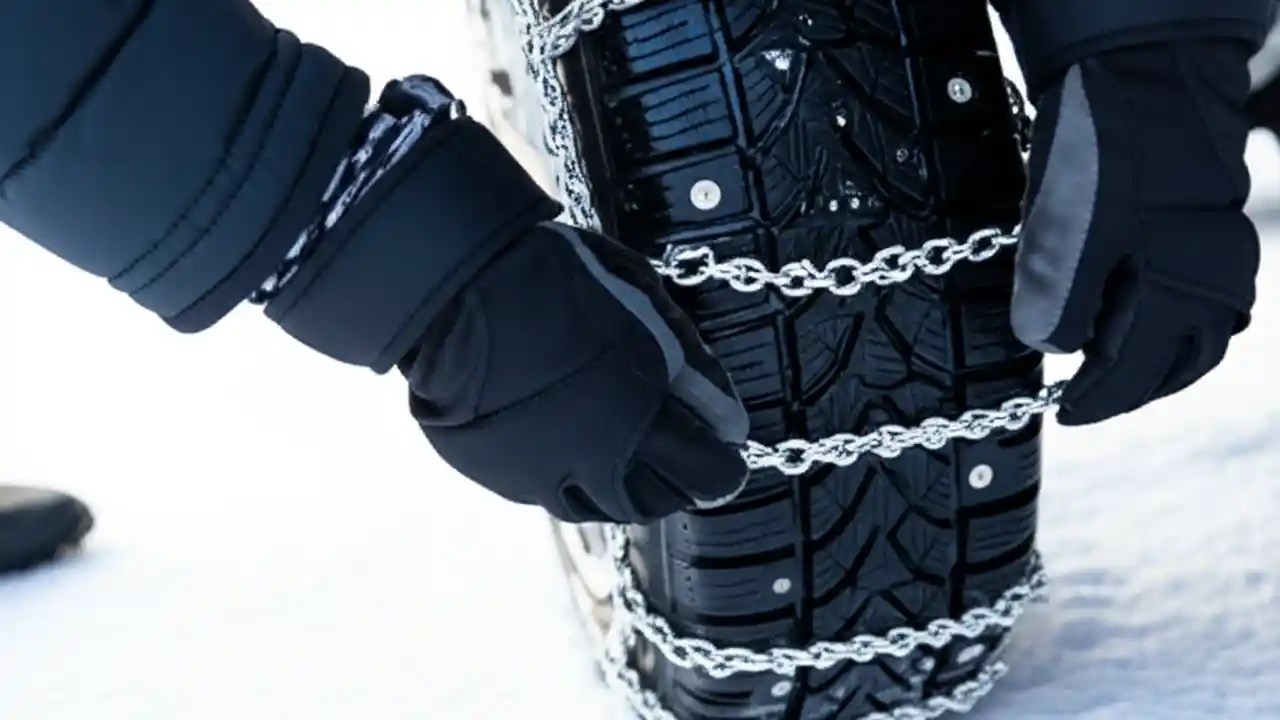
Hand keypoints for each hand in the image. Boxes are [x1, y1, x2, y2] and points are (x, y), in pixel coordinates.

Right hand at [401, 222, 749, 522]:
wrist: (452, 281)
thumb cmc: (557, 278)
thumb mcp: (643, 304)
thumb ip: (693, 369)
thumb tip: (728, 421)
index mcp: (638, 419)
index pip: (708, 477)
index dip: (722, 466)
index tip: (721, 449)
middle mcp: (590, 462)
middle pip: (655, 503)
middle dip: (674, 480)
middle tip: (673, 444)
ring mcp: (538, 473)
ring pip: (597, 506)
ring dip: (620, 483)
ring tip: (617, 439)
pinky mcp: (498, 473)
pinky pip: (545, 489)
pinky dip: (566, 472)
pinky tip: (563, 432)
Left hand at [1011, 40, 1260, 425]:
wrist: (1141, 72)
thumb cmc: (1099, 149)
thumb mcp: (1059, 231)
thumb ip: (1056, 303)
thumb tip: (1055, 350)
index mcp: (1175, 292)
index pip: (1133, 374)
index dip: (1095, 400)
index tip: (1064, 412)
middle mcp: (1213, 282)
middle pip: (1181, 364)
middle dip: (1135, 389)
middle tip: (1090, 399)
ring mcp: (1222, 253)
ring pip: (1202, 333)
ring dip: (1160, 359)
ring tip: (1113, 365)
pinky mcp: (1216, 228)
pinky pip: (1208, 297)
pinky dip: (1176, 320)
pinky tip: (1141, 313)